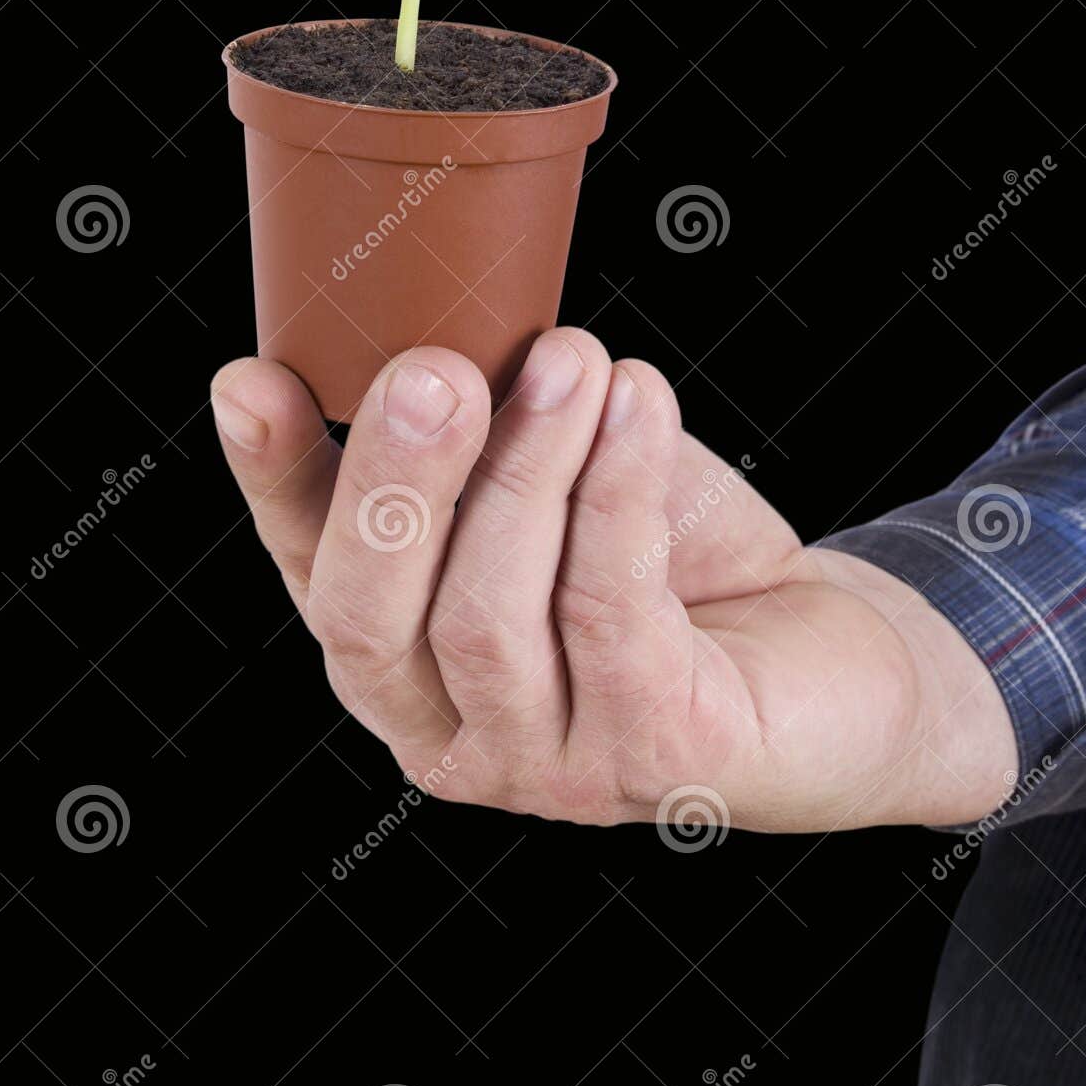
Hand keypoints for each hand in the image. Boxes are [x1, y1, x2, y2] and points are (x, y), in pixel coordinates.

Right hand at [211, 329, 1016, 832]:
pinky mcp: (661, 759)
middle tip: (433, 369)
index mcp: (403, 660)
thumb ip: (483, 434)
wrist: (832, 655)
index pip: (312, 573)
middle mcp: (452, 732)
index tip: (252, 379)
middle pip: (369, 624)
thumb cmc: (673, 557)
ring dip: (526, 470)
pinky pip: (613, 613)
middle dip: (395, 483)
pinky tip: (639, 402)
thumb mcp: (557, 481)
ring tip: (571, 359)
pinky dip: (619, 491)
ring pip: (486, 620)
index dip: (273, 480)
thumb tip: (429, 318)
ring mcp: (551, 767)